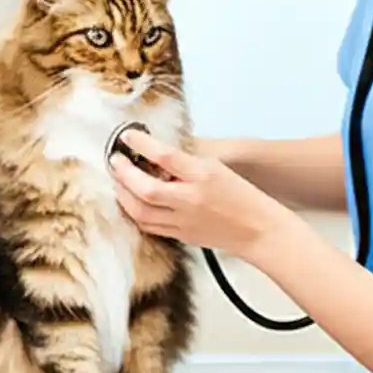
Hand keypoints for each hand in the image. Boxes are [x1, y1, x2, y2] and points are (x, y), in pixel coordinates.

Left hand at [109, 129, 292, 261]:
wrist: (258, 230)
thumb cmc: (241, 196)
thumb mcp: (216, 168)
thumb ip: (185, 162)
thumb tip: (155, 153)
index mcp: (203, 176)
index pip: (165, 156)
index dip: (141, 143)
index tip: (127, 135)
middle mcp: (190, 200)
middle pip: (145, 189)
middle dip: (123, 173)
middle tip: (115, 160)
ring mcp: (183, 221)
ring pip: (141, 211)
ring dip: (123, 194)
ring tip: (118, 180)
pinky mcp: (181, 236)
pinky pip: (149, 226)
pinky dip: (134, 212)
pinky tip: (130, 201)